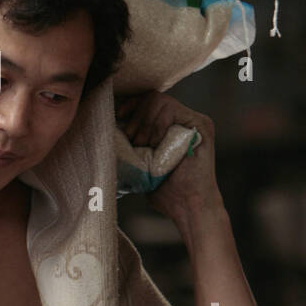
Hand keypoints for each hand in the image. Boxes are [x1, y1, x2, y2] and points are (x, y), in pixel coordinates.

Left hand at [114, 89, 221, 225]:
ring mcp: (194, 120)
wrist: (188, 208)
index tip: (118, 117)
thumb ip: (131, 144)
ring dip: (144, 123)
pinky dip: (157, 126)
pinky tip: (156, 144)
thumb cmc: (164, 190)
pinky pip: (171, 109)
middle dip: (135, 117)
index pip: (146, 99)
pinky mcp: (201, 125)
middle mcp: (184, 118)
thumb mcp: (141, 161)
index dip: (130, 104)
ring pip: (158, 100)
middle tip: (132, 141)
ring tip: (143, 145)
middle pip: (150, 97)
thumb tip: (104, 134)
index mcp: (171, 124)